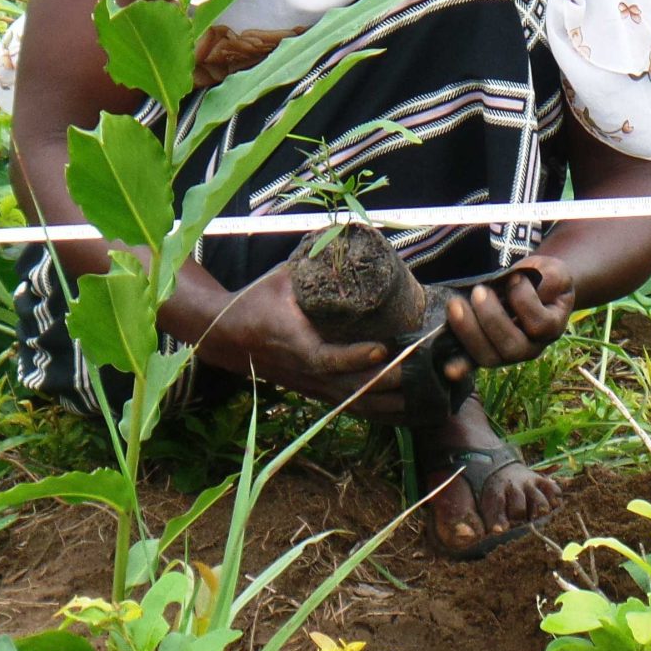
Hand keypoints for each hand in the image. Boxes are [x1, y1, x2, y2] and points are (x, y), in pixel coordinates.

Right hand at [202, 265, 412, 419]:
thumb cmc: (255, 302)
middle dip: (386, 383)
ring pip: (353, 403)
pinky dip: (378, 410)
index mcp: (295, 343)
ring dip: (388, 403)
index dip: (354, 357)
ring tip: (425, 397)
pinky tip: (404, 410)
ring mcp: (311, 386)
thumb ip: (313, 264)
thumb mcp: (281, 278)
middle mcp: (306, 372)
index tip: (382, 348)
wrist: (226, 336)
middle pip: (349, 389)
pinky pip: (350, 406)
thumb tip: (349, 240)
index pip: (327, 358)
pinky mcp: (315, 392)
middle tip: (422, 374)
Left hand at [442, 255, 576, 373]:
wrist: (533, 286)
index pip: (540, 325)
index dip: (525, 301)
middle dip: (491, 318)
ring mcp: (506, 354)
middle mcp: (530, 347)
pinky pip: (472, 363)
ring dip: (469, 332)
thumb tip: (530, 285)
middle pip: (512, 348)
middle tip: (479, 291)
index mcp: (551, 328)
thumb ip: (551, 279)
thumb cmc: (544, 279)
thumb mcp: (555, 272)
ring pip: (489, 357)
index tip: (515, 278)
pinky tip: (449, 367)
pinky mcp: (486, 351)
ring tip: (456, 304)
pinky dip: (460, 365)